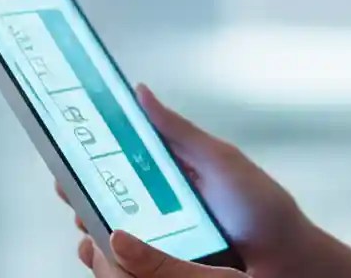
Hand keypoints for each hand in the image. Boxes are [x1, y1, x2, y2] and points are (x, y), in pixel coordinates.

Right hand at [55, 84, 313, 276]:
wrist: (288, 260)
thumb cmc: (261, 206)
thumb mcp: (220, 161)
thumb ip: (179, 132)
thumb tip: (139, 91)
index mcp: (169, 177)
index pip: (118, 165)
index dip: (87, 159)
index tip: (63, 151)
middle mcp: (158, 211)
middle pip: (104, 201)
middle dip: (79, 194)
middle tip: (68, 187)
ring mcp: (158, 245)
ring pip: (108, 238)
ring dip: (89, 228)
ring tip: (84, 218)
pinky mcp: (162, 271)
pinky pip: (125, 268)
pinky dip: (107, 262)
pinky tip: (97, 253)